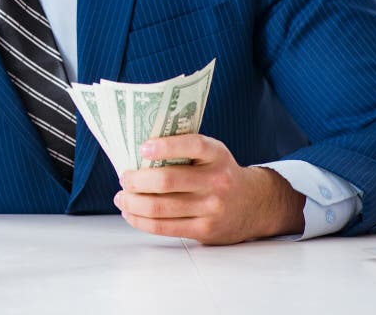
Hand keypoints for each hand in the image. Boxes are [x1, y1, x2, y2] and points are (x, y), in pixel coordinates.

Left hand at [113, 134, 305, 244]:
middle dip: (136, 179)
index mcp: (217, 155)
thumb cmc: (219, 172)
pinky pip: (164, 227)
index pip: (192, 145)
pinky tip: (130, 212)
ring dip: (132, 202)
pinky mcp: (204, 230)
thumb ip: (184, 149)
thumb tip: (137, 151)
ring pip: (160, 207)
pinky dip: (141, 220)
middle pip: (167, 181)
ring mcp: (211, 208)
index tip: (142, 147)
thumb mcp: (212, 154)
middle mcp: (216, 181)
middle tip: (123, 177)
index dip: (165, 146)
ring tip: (121, 196)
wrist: (254, 204)